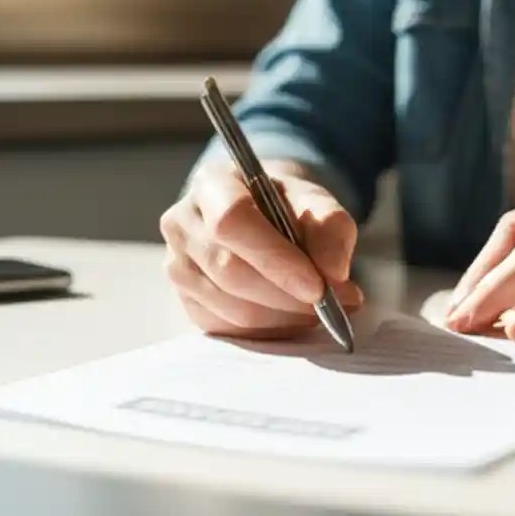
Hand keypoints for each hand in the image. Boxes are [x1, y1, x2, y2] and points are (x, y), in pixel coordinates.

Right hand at [160, 159, 362, 337]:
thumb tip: (334, 274)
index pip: (231, 222)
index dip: (274, 259)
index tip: (317, 287)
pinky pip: (229, 329)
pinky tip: (293, 316)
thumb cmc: (285, 206)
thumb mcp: (316, 201)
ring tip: (321, 310)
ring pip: (231, 308)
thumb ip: (332, 228)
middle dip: (288, 297)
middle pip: (230, 272)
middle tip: (336, 303)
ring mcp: (178, 266)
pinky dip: (269, 331)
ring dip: (284, 317)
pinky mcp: (187, 302)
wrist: (259, 216)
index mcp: (211, 185)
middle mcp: (182, 225)